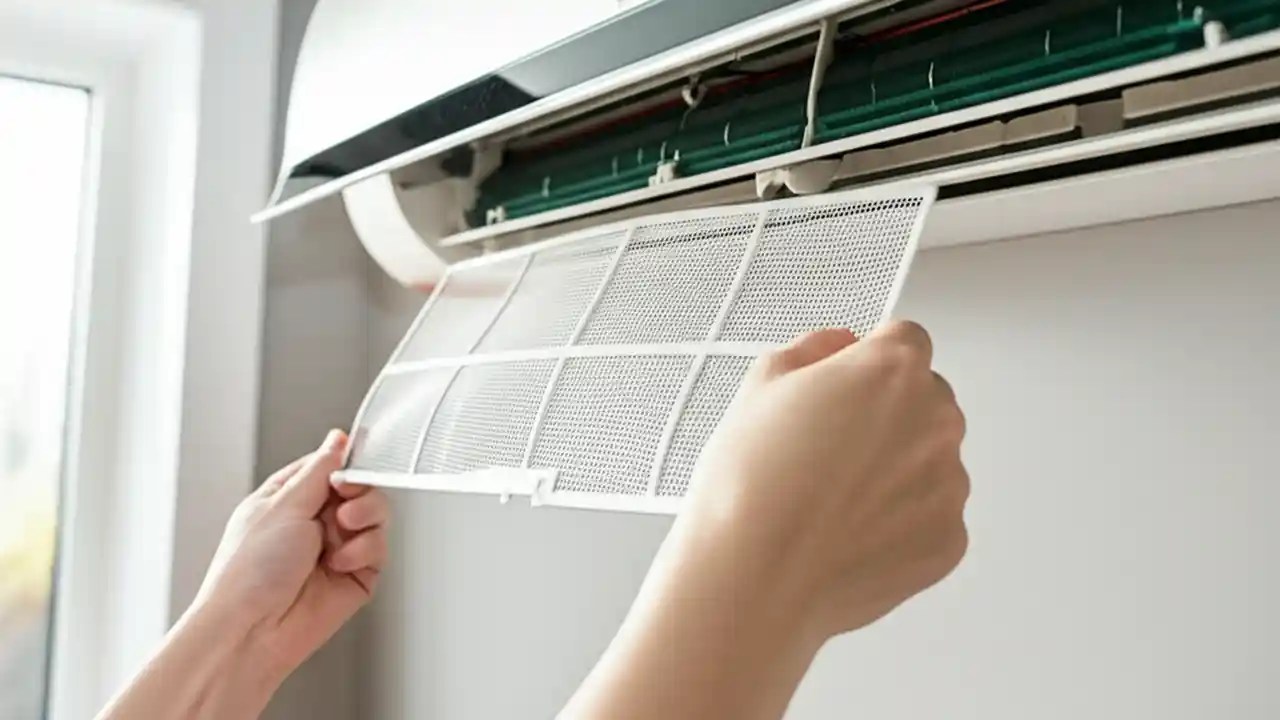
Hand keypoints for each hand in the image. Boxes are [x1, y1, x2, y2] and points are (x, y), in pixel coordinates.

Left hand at [193, 430, 389, 679]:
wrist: (253, 629)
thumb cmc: (249, 571)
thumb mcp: (283, 504)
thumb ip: (319, 470)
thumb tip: (337, 440)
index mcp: (289, 498)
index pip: (329, 466)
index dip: (344, 463)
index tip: (348, 466)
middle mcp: (313, 522)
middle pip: (359, 488)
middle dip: (358, 491)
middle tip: (345, 499)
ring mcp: (336, 548)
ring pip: (375, 515)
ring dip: (364, 518)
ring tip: (342, 530)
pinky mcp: (356, 575)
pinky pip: (378, 547)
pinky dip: (364, 550)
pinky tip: (340, 563)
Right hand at [686, 322, 968, 638]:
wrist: (754, 576)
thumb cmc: (750, 485)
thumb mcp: (760, 385)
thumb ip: (813, 349)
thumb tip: (838, 347)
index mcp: (892, 370)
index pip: (904, 342)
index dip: (868, 363)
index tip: (847, 385)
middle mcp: (935, 420)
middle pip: (924, 401)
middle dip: (886, 416)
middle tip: (828, 448)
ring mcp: (948, 484)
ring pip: (929, 461)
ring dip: (895, 470)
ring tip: (830, 498)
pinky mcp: (948, 540)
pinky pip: (929, 517)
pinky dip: (898, 523)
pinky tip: (846, 532)